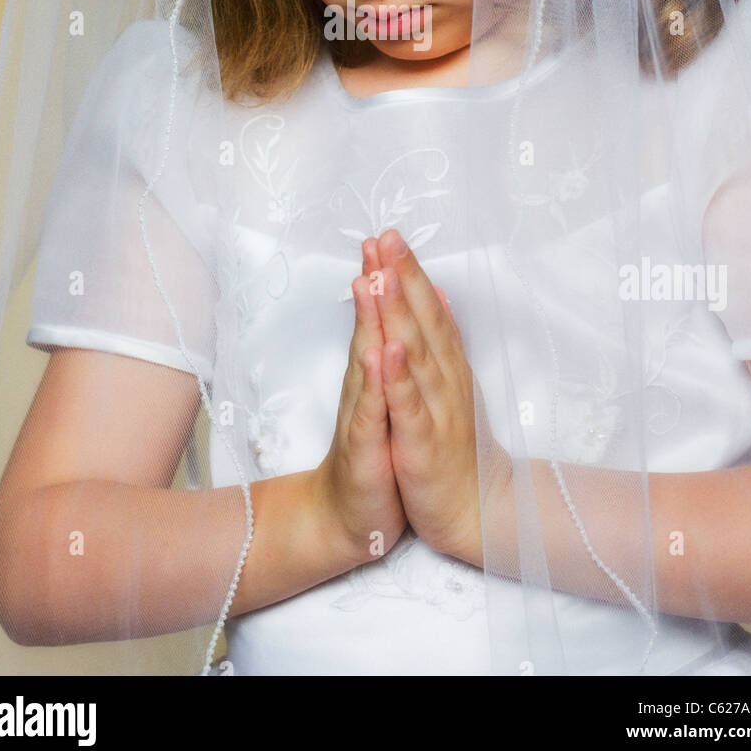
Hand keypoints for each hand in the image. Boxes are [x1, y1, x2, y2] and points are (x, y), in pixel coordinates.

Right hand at [313, 242, 407, 566]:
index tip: (387, 235)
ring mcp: (363, 414)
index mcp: (377, 373)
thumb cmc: (374, 452)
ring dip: (370, 320)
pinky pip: (370, 410)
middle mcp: (366, 385)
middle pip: (370, 326)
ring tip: (372, 281)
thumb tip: (399, 314)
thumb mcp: (386, 398)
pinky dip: (377, 382)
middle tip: (376, 240)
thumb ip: (391, 354)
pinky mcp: (365, 447)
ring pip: (366, 360)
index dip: (386, 277)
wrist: (351, 515)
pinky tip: (379, 356)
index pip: (382, 316)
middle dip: (375, 282)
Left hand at [364, 229, 509, 563]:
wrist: (473, 511)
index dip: (410, 271)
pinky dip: (400, 378)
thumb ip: (442, 337)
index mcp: (447, 366)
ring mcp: (436, 410)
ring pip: (416, 355)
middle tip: (387, 237)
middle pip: (423, 320)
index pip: (428, 309)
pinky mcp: (422, 443)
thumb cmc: (455, 445)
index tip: (390, 235)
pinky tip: (389, 350)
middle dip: (403, 277)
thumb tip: (436, 290)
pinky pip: (410, 407)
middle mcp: (446, 379)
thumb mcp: (449, 384)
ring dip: (400, 314)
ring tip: (383, 276)